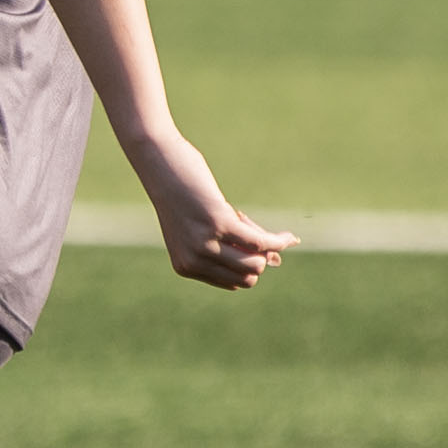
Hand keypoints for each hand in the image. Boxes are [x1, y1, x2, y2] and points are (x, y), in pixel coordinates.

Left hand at [129, 127, 296, 289]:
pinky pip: (260, 242)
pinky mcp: (219, 223)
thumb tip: (277, 262)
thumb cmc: (185, 196)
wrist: (160, 165)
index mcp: (186, 267)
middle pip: (248, 276)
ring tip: (248, 220)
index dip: (248, 263)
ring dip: (268, 246)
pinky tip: (288, 236)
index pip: (234, 282)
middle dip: (259, 255)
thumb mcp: (208, 228)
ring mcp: (204, 244)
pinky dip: (280, 240)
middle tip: (245, 226)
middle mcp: (193, 260)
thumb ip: (236, 247)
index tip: (243, 239)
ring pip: (257, 264)